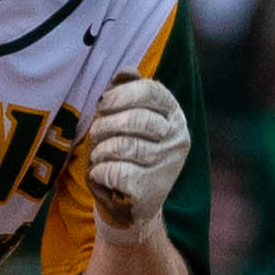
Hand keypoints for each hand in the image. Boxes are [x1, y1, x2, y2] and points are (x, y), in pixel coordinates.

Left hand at [83, 74, 190, 236]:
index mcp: (174, 114)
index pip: (151, 91)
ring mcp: (167, 165)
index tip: (103, 105)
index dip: (121, 94)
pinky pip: (116, 171)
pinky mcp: (151, 189)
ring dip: (100, 150)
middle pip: (136, 119)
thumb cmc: (127, 153)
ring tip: (99, 155)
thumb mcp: (129, 119)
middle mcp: (178, 138)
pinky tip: (102, 173)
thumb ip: (128, 92)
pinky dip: (100, 171)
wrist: (132, 204)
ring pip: (123, 147)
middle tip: (96, 134)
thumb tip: (127, 71)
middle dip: (105, 125)